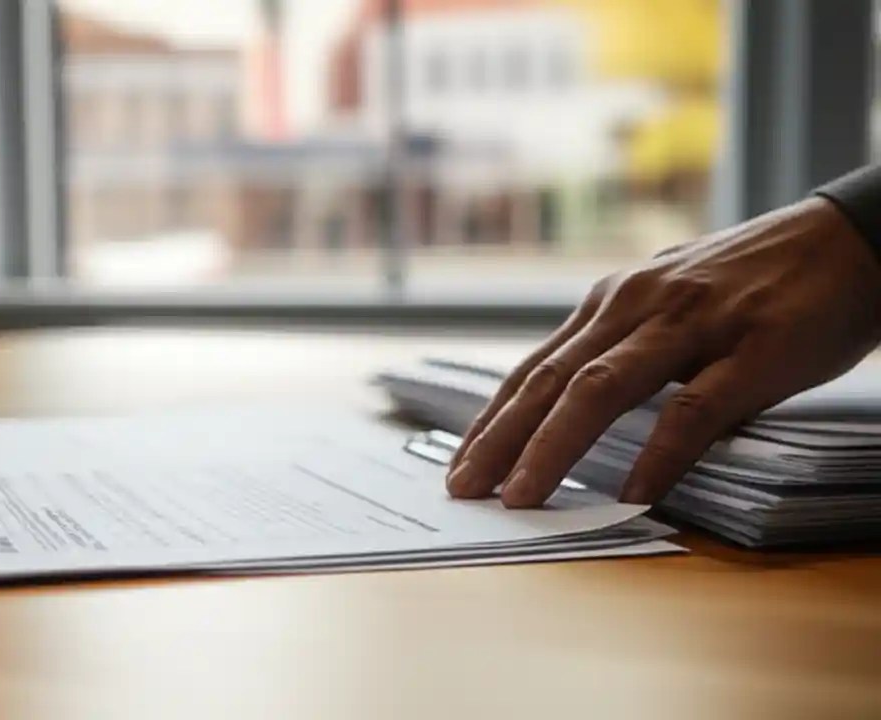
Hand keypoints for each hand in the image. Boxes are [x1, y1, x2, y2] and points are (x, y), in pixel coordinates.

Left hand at [446, 197, 880, 506]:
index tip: (459, 464)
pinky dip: (657, 455)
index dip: (492, 420)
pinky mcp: (752, 350)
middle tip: (464, 489)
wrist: (852, 239)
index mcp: (614, 302)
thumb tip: (567, 405)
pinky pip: (692, 409)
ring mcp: (692, 324)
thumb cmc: (753, 282)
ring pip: (601, 391)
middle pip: (550, 381)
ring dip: (553, 447)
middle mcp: (637, 306)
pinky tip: (632, 494)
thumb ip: (620, 346)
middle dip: (499, 439)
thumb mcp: (668, 302)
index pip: (535, 369)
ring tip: (520, 497)